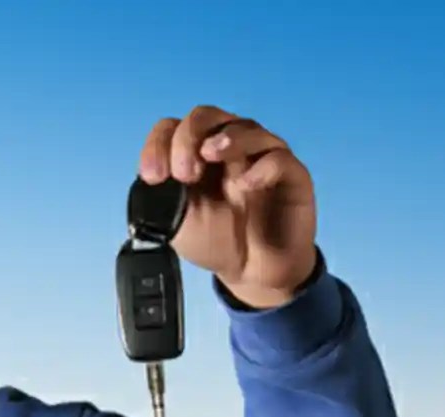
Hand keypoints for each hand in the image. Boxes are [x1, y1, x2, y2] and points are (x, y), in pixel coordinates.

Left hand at [139, 105, 318, 307]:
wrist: (252, 272)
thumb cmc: (217, 241)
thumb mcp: (175, 224)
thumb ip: (162, 198)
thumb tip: (154, 180)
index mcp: (195, 156)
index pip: (174, 129)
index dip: (159, 144)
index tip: (153, 176)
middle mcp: (228, 149)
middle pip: (206, 117)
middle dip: (188, 137)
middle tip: (183, 173)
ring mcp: (260, 157)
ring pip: (245, 127)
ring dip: (225, 138)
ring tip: (209, 155)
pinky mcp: (291, 175)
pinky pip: (279, 158)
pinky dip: (261, 166)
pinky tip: (245, 184)